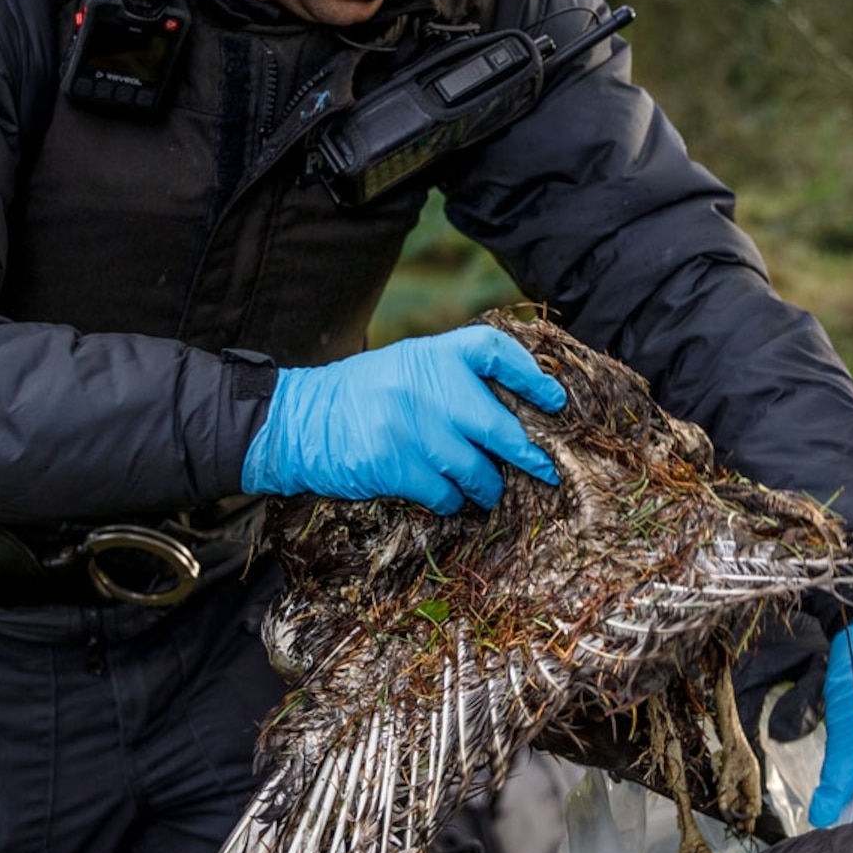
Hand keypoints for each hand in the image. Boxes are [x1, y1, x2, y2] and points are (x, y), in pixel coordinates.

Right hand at [241, 326, 568, 513]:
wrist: (296, 421)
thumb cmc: (359, 397)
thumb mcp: (404, 369)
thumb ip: (449, 379)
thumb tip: (511, 413)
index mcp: (430, 354)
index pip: (493, 351)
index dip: (531, 375)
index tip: (556, 400)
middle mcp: (424, 384)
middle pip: (498, 424)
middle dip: (528, 454)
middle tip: (546, 471)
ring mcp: (409, 425)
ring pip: (475, 468)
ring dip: (487, 486)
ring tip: (487, 491)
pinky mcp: (393, 464)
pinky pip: (443, 493)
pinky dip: (450, 502)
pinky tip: (445, 499)